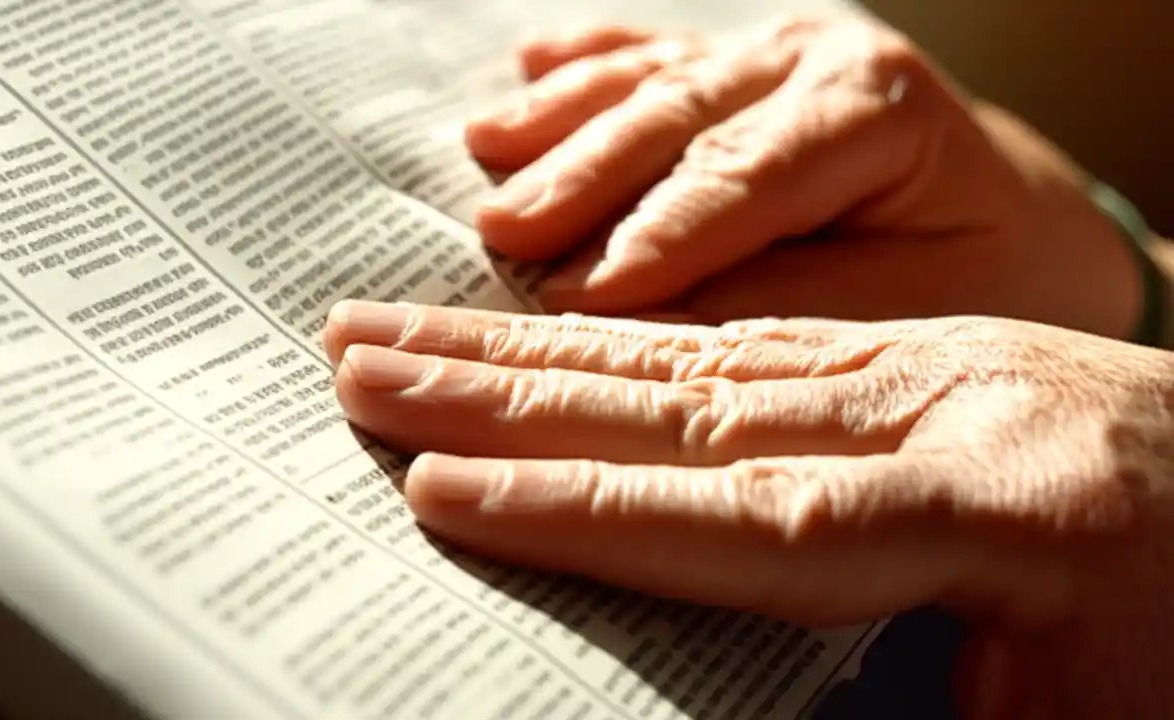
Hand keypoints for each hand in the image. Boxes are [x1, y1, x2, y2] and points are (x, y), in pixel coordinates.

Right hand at [325, 299, 1173, 717]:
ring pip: (692, 347)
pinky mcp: (908, 349)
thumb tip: (745, 717)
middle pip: (686, 398)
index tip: (440, 490)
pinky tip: (548, 319)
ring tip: (405, 328)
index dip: (584, 507)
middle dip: (504, 387)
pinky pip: (745, 325)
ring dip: (535, 342)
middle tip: (361, 362)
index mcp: (1004, 511)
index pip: (747, 513)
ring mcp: (922, 362)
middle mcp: (944, 406)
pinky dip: (628, 326)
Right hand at [465, 19, 1141, 339]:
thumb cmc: (975, 274)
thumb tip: (649, 319)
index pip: (744, 177)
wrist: (1019, 223)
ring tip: (483, 151)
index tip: (570, 296)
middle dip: (583, 177)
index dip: (654, 237)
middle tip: (499, 233)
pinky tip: (529, 63)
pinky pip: (653, 51)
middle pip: (679, 120)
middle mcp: (819, 57)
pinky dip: (588, 64)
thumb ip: (785, 302)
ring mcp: (775, 50)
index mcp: (877, 109)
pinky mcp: (742, 63)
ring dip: (564, 120)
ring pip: (652, 80)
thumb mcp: (911, 306)